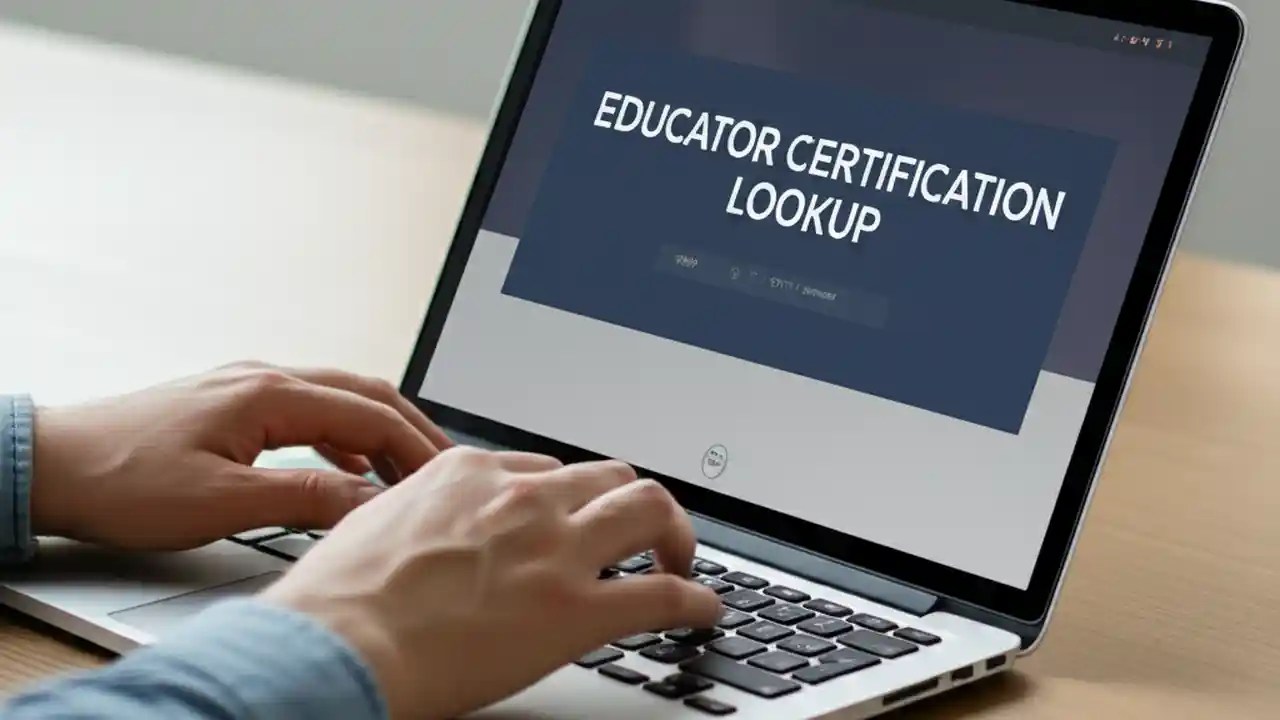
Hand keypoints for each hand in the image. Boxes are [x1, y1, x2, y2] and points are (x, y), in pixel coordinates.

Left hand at [31, 361, 451, 548]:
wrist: (52, 464)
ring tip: (407, 470)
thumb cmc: (123, 479)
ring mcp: (248, 387)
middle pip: (365, 395)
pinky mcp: (232, 405)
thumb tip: (369, 502)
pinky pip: (309, 411)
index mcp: (270, 394)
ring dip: (379, 433)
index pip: (370, 415)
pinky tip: (346, 466)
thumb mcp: (223, 502)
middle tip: (444, 469)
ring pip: (338, 400)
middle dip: (412, 431)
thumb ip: (305, 499)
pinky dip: (343, 436)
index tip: (445, 480)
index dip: (416, 449)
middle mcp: (264, 378)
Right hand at [263, 447, 720, 719]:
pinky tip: (702, 611)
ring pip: (648, 510)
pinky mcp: (578, 610)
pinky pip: (663, 593)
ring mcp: (556, 550)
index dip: (568, 497)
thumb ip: (424, 514)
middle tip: (639, 531)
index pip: (546, 469)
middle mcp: (524, 498)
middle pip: (608, 476)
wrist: (337, 644)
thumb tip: (434, 530)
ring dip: (673, 534)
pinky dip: (694, 598)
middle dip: (628, 502)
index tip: (574, 516)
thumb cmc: (339, 599)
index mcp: (471, 472)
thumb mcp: (376, 524)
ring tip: (680, 559)